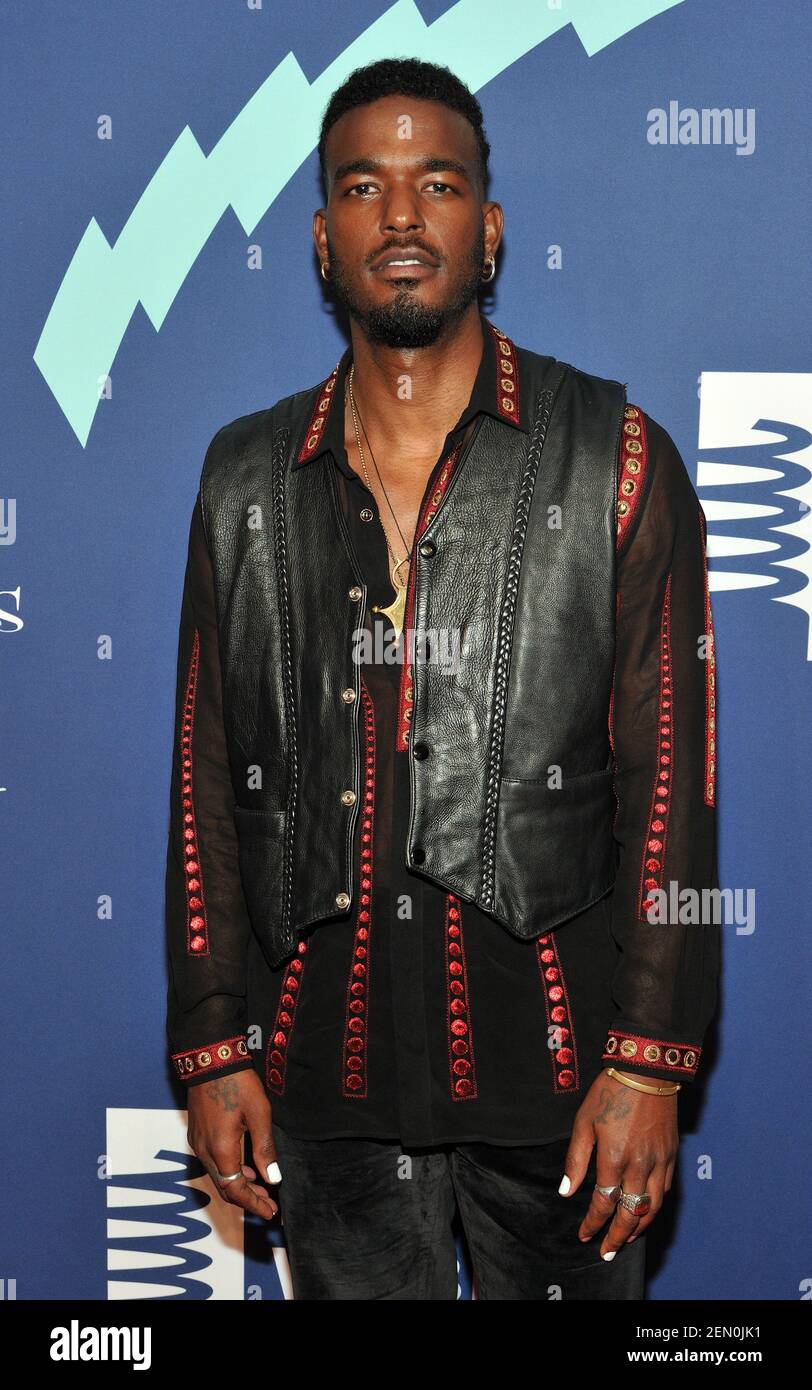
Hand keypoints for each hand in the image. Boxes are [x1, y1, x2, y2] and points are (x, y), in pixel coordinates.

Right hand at [187, 1069, 280, 1221]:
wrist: (210, 1059)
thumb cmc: (237, 1083)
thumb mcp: (259, 1114)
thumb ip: (265, 1149)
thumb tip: (272, 1178)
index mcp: (221, 1149)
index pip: (236, 1190)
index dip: (254, 1204)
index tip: (270, 1211)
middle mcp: (204, 1151)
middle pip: (224, 1187)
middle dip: (247, 1199)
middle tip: (269, 1203)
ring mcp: (197, 1142)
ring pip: (218, 1175)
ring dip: (238, 1185)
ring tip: (261, 1186)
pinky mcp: (196, 1133)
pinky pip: (212, 1162)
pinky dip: (229, 1171)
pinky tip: (244, 1166)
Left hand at [559, 1069, 678, 1257]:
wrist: (646, 1070)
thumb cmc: (610, 1092)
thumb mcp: (584, 1122)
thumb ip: (576, 1161)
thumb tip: (566, 1192)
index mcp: (614, 1158)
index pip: (603, 1203)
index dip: (593, 1223)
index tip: (584, 1235)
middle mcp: (640, 1165)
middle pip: (630, 1213)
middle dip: (617, 1237)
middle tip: (607, 1251)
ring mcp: (659, 1161)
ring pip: (652, 1207)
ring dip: (639, 1227)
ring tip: (627, 1239)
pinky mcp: (671, 1154)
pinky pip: (666, 1190)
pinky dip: (655, 1207)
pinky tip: (646, 1211)